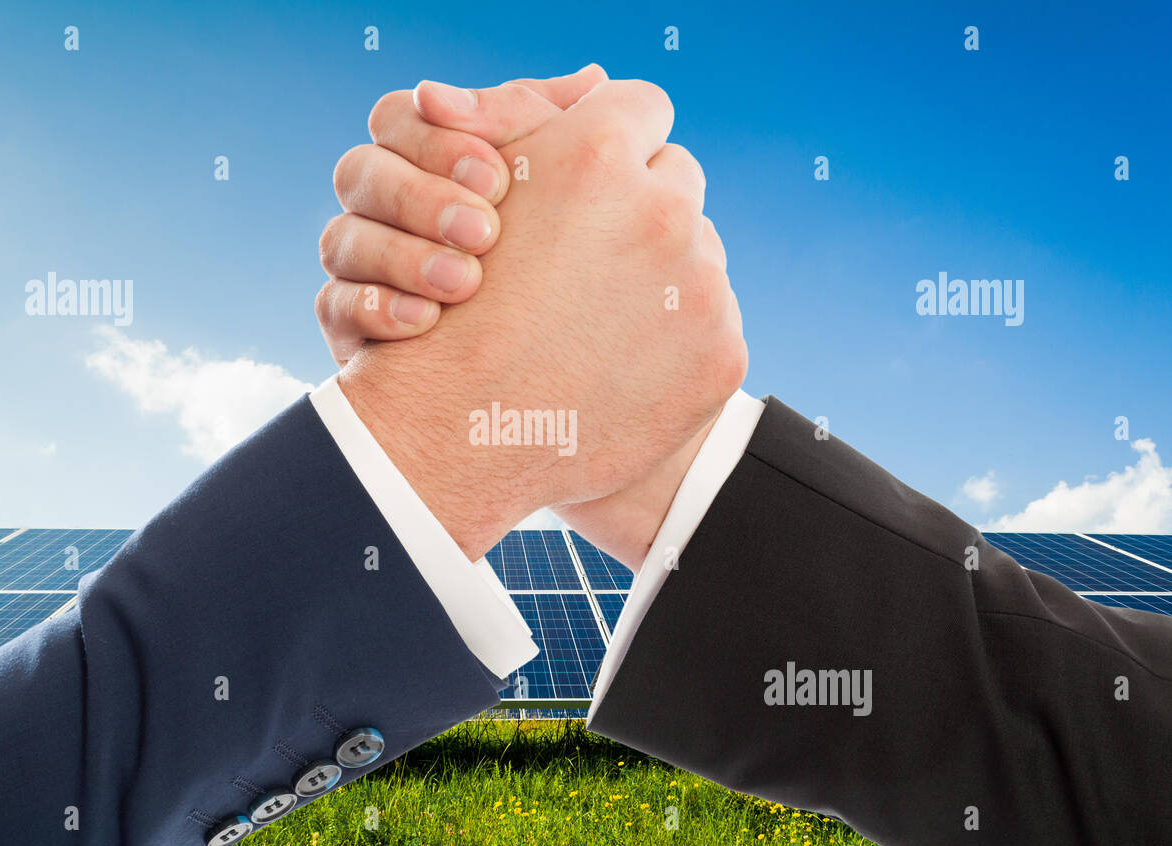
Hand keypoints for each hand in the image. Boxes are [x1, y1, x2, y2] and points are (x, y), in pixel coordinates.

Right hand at [317, 65, 606, 362]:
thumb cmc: (551, 268)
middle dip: (422, 198)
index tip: (499, 178)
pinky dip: (378, 308)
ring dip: (404, 256)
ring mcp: (357, 265)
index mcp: (421, 157)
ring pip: (341, 238)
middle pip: (360, 170)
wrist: (530, 371)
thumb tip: (592, 82)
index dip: (439, 140)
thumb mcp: (562, 194)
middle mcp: (379, 205)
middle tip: (486, 233)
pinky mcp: (348, 326)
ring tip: (466, 283)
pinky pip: (335, 305)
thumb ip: (563, 139)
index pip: (399, 117)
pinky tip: (427, 320)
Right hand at [324, 77, 746, 563]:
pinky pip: (712, 325)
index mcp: (598, 156)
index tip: (589, 184)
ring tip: (599, 321)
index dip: (611, 146)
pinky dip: (677, 341)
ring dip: (663, 276)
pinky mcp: (721, 357)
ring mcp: (701, 288)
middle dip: (641, 210)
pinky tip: (622, 365)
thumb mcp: (471, 199)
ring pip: (699, 255)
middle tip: (589, 260)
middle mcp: (662, 211)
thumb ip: (532, 123)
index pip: (641, 109)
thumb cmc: (450, 309)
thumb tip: (595, 83)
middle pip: (677, 180)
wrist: (459, 435)